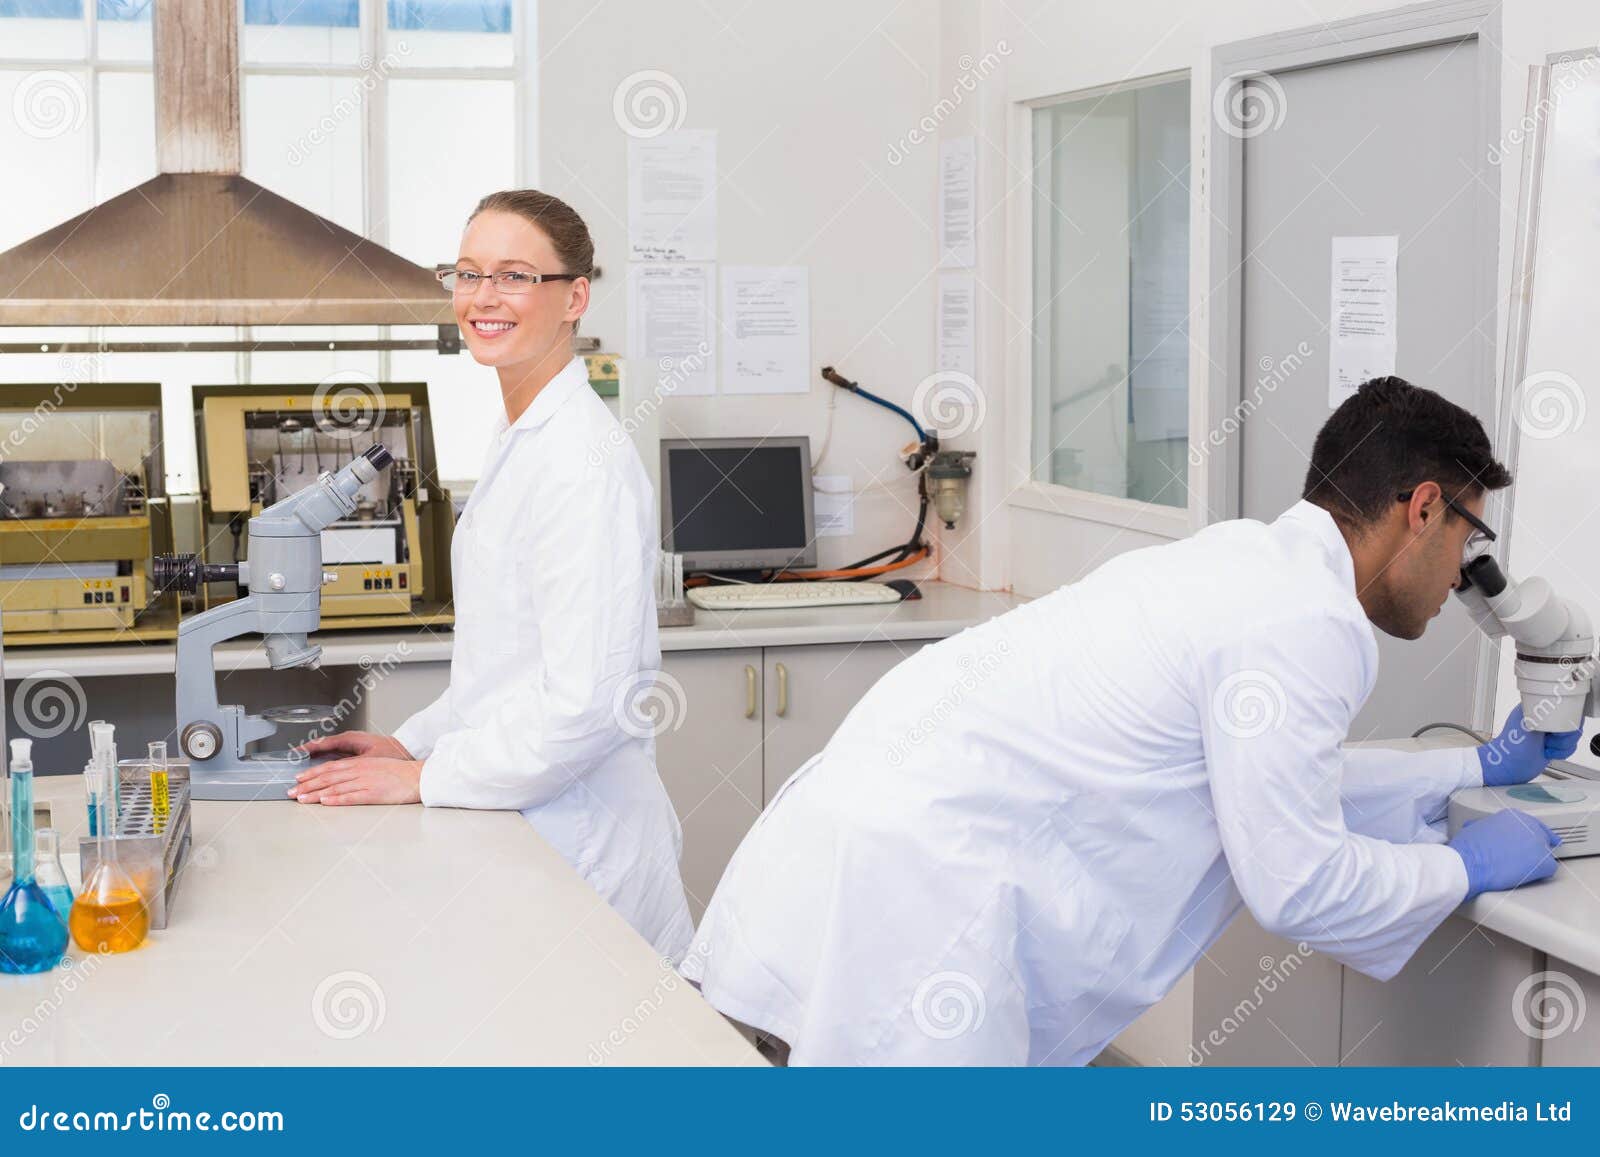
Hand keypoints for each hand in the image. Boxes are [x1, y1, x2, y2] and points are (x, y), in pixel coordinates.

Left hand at [289, 757, 422, 805]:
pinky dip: (336, 799)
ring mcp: (366, 782)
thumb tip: (341, 778)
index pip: (330, 767)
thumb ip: (358, 770)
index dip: (312, 773)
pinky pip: (351, 796)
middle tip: (291, 792)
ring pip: (335, 787)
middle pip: (328, 777)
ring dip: (316, 793)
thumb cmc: (400, 773)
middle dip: (307, 785)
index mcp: (360, 763)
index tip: (298, 779)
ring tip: (301, 798)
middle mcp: (359, 771)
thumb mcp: (376, 765)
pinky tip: (325, 801)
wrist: (418, 776)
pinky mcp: (373, 793)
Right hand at [297, 730, 412, 761]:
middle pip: (321, 748)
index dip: (308, 749)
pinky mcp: (352, 753)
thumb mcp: (370, 758)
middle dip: (306, 757)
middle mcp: (347, 741)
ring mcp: (349, 746)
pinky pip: (333, 757)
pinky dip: (323, 763)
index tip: (295, 754)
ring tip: (300, 773)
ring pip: (326, 753)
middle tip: (294, 768)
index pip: (323, 743)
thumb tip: (336, 768)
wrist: (405, 749)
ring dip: (313, 762)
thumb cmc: (391, 751)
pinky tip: (317, 771)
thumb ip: (352, 762)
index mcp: (350, 738)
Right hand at [1449, 809, 1560, 899]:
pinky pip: (1549, 869)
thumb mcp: (1477, 827)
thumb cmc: (1468, 848)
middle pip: (1542, 837)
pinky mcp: (1543, 862)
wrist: (1468, 863)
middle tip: (1523, 859)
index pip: (1531, 823)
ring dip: (1534, 861)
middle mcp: (1529, 825)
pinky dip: (1539, 874)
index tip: (1533, 843)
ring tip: (1518, 869)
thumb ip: (1492, 827)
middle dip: (1532, 848)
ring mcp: (1538, 843)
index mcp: (1513, 816)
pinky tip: (1525, 876)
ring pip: (1545, 853)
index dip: (1531, 836)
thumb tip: (1490, 833)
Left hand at [1476, 704, 1582, 786]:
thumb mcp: (1528, 722)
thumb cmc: (1512, 744)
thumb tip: (1557, 704)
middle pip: (1572, 720)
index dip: (1566, 718)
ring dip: (1562, 744)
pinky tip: (1549, 752)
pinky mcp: (1555, 743)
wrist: (1510, 766)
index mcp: (1535, 706)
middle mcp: (1544, 717)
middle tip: (1549, 739)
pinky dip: (1563, 751)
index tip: (1556, 728)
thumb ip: (1543, 712)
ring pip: (1573, 734)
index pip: (1563, 704)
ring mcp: (1550, 731)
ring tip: (1547, 746)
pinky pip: (1571, 745)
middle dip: (1565, 734)